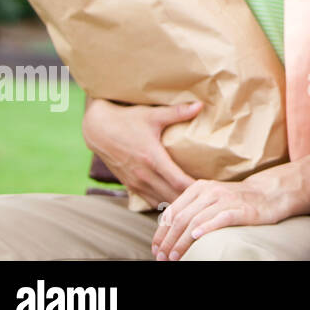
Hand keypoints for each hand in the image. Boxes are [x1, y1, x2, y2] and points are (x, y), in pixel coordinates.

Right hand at [82, 97, 200, 208]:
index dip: (197, 188)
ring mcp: (135, 183)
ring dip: (178, 203)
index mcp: (152, 159)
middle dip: (192, 199)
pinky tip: (176, 200)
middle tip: (209, 196)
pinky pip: (149, 202)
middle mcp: (144, 175)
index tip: (212, 186)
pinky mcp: (129, 185)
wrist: (97, 129)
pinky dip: (163, 203)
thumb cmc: (126, 120)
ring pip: (161, 203)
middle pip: (173, 197)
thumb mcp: (152, 115)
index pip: (179, 182)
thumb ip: (177, 112)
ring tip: (197, 200)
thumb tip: (200, 105)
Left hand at [152, 177, 282, 259]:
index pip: (172, 212)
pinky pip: (220, 218)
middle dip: (168, 241)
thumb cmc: (236, 200)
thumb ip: (191, 209)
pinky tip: (197, 237)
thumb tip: (165, 231)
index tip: (156, 250)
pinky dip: (206, 228)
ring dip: (182, 241)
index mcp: (199, 188)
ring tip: (174, 256)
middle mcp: (210, 191)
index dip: (161, 233)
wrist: (269, 193)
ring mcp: (226, 199)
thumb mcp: (210, 199)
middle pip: (181, 218)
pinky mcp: (241, 209)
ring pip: (196, 220)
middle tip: (162, 258)